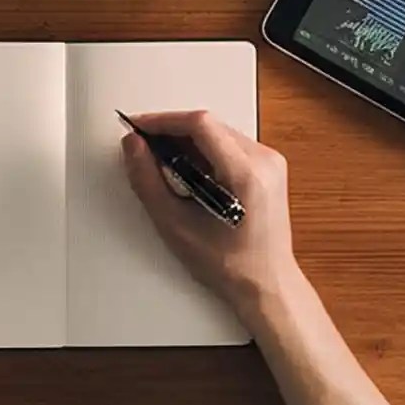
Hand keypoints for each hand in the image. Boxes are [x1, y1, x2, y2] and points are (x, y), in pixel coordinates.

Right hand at [121, 111, 294, 317]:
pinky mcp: (268, 168)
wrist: (266, 284)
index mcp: (246, 173)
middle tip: (145, 148)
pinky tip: (188, 172)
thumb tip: (133, 148)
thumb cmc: (231, 265)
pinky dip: (204, 152)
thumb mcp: (176, 225)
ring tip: (163, 163)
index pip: (200, 124)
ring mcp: (270, 163)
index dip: (163, 121)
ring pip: (218, 133)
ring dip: (187, 142)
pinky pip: (230, 145)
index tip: (139, 128)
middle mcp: (264, 161)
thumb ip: (148, 181)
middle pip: (209, 126)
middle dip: (172, 132)